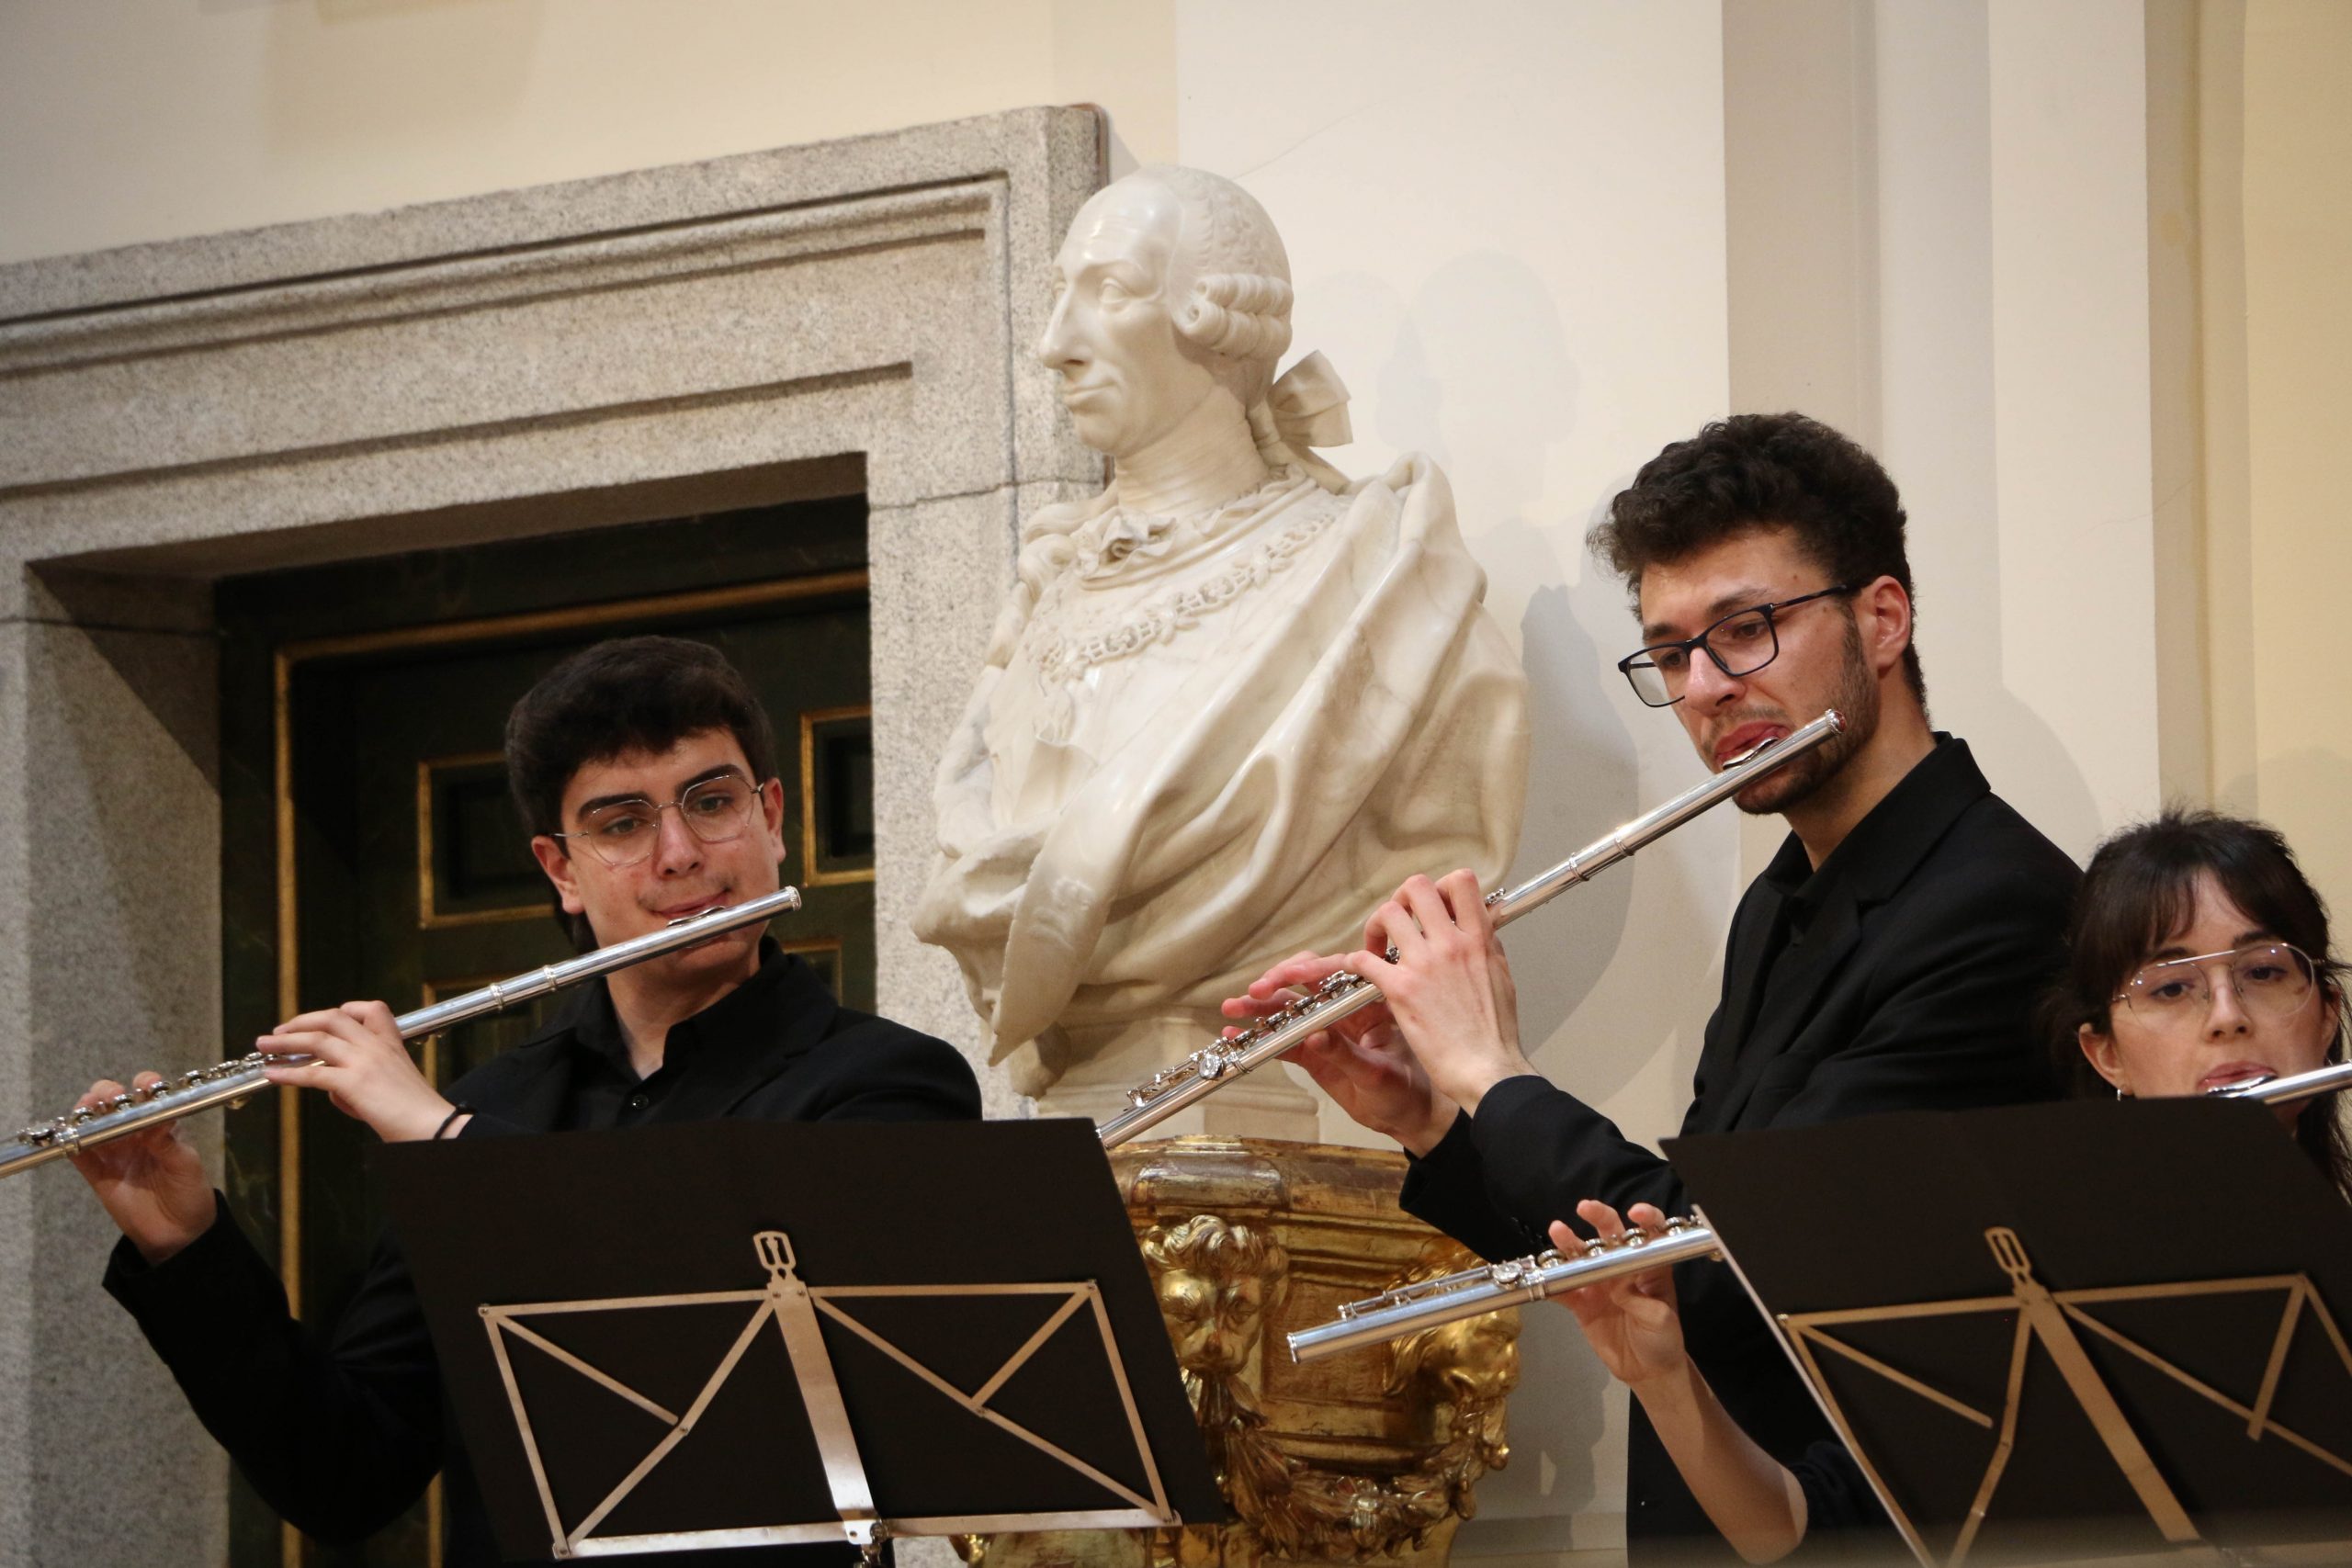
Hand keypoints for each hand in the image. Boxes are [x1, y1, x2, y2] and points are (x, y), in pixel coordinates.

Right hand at [67, 1074, 216, 1263]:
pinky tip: (69, 1138)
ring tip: (86, 1113)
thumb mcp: (186, 1165)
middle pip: (112, 1104)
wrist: (178, 1232)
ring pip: (92, 1125)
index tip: (143, 1086)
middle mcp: (134, 1133)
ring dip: (85, 1115)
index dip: (143, 1085)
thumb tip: (157, 1119)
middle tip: (109, 1100)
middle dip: (106, 1094)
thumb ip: (168, 1143)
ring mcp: (114, 1153)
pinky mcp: (98, 1175)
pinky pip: (80, 1156)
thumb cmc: (189, 1192)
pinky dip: (72, 1145)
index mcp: (159, 1125)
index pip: (148, 1096)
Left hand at [258, 1002, 462, 1143]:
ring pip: (317, 1040)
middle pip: (333, 1018)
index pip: (369, 1009)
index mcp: (392, 1044)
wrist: (434, 1126)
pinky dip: (287, 1073)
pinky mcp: (354, 1083)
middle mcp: (377, 1047)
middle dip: (301, 1021)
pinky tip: (272, 1074)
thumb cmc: (418, 1114)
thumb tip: (333, 1088)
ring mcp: (365, 1063)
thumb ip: (361, 1080)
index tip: (322, 1019)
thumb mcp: (394, 1085)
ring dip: (285, 1041)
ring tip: (265, 1045)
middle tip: (280, 1031)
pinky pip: (313, 1074)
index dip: (342, 1009)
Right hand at [1220, 950, 1458, 1153]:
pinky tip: (1239, 1036)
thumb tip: (1315, 1036)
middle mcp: (1346, 1008)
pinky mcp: (1314, 1052)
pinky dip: (1263, 1038)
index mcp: (1370, 1001)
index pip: (1336, 973)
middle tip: (1254, 992)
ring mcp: (1327, 1028)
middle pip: (1306, 983)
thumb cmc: (1409, 1090)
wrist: (1410, 1118)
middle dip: (1277, 984)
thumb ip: (1346, 1055)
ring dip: (1261, 1008)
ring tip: (1233, 1009)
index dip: (1307, 970)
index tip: (1284, 977)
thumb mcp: (1379, 1075)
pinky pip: (1285, 1040)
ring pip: (1289, 1010)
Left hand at [1347, 871, 1532, 1114]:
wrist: (1487, 1069)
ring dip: (1377, 927)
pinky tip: (1358, 969)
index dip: (1441, 887)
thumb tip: (1479, 925)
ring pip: (1387, 914)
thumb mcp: (1502, 976)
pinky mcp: (1401, 990)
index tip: (1434, 906)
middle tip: (1400, 921)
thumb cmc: (1495, 1032)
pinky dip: (1355, 961)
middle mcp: (1450, 944)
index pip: (1460, 882)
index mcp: (1478, 940)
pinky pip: (1364, 959)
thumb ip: (1486, 945)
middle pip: (1416, 887)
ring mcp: (1424, 965)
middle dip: (1403, 899)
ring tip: (1379, 945)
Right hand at [1550, 1201, 1687, 1387]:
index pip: (1649, 1234)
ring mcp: (1599, 1284)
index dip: (1645, 1219)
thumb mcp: (1660, 1319)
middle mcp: (1622, 1268)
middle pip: (1609, 1236)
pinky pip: (1563, 1291)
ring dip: (1569, 1243)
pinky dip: (1552, 1283)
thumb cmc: (1663, 1340)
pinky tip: (1543, 1274)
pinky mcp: (1581, 1304)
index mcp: (1648, 1266)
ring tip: (1558, 1231)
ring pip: (1581, 1257)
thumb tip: (1616, 1283)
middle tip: (1585, 1207)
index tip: (1635, 1212)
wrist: (1647, 1372)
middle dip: (1599, 1217)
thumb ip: (1639, 1299)